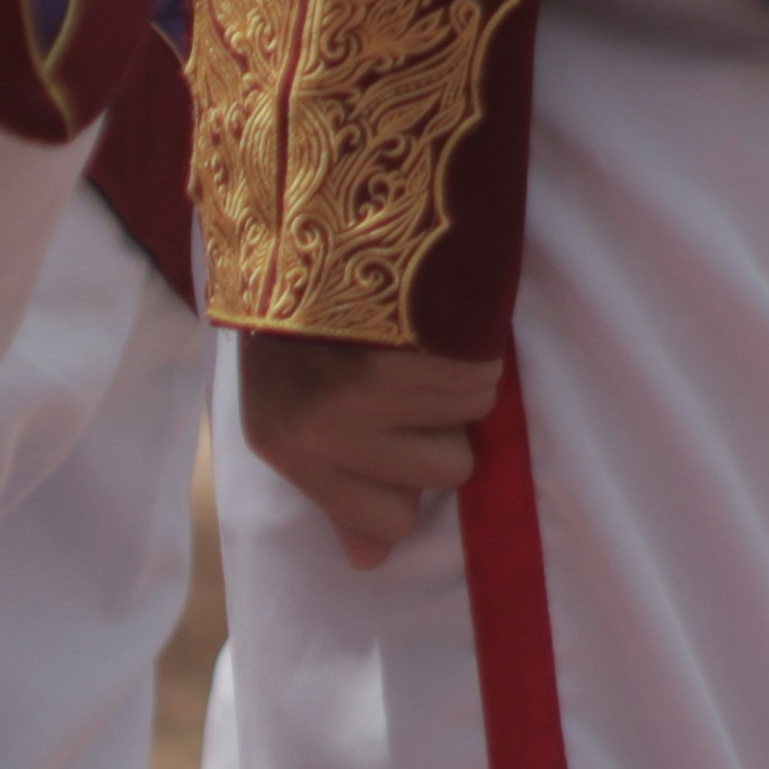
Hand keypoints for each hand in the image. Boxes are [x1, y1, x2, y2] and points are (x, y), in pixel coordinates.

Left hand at [241, 334, 503, 567]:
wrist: (294, 206)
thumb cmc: (290, 311)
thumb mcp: (285, 404)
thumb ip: (332, 489)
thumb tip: (369, 563)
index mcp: (285, 444)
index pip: (388, 522)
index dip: (405, 479)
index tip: (395, 432)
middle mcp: (325, 428)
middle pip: (445, 474)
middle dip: (440, 427)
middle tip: (408, 370)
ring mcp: (372, 388)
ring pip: (471, 417)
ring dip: (458, 377)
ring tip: (415, 335)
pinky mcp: (415, 345)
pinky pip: (483, 373)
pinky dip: (474, 346)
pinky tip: (434, 317)